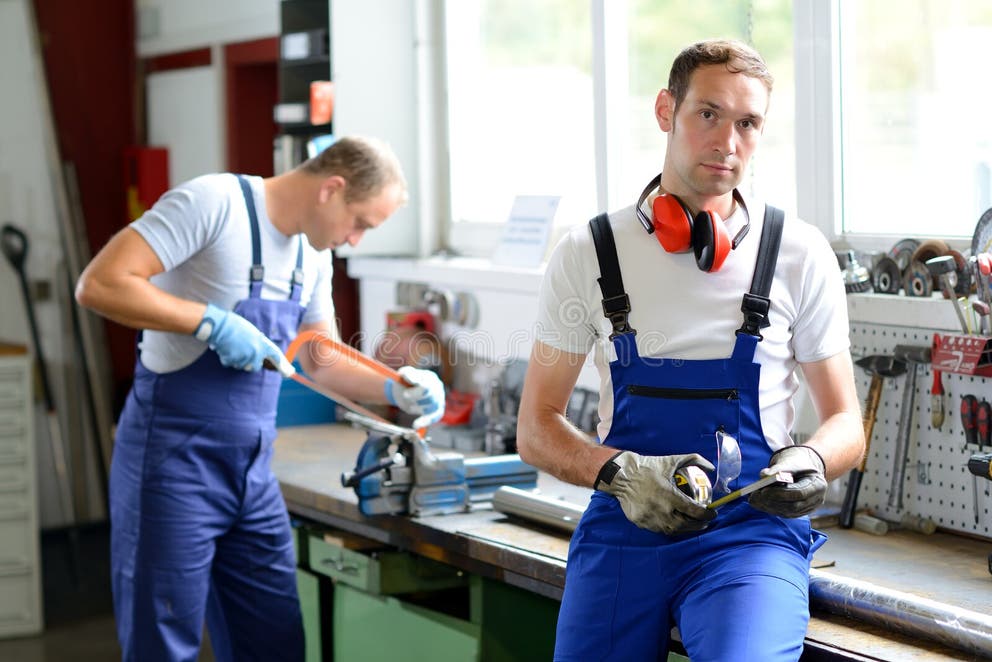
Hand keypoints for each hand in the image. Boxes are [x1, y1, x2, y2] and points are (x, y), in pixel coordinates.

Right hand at [195, 303, 293, 375]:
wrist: (221, 325)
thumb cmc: (236, 326)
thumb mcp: (253, 333)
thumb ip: (259, 344)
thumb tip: (262, 353)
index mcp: (263, 344)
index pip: (276, 356)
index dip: (282, 364)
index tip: (289, 372)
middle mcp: (256, 353)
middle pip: (256, 366)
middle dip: (250, 362)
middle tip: (242, 350)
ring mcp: (244, 358)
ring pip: (242, 366)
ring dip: (238, 360)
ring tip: (233, 346)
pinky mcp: (233, 361)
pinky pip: (230, 364)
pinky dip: (227, 358)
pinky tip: (226, 348)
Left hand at [384, 366, 444, 427]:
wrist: (405, 393)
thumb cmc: (404, 383)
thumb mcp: (402, 376)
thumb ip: (405, 373)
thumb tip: (404, 373)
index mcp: (429, 377)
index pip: (425, 384)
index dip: (415, 389)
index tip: (405, 393)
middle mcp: (437, 387)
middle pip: (430, 396)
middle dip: (417, 397)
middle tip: (405, 396)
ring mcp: (438, 399)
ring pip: (432, 407)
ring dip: (419, 408)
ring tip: (410, 406)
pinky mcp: (437, 410)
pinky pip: (435, 417)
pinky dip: (426, 421)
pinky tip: (416, 425)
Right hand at [595, 451, 715, 534]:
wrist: (622, 475)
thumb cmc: (647, 467)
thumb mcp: (670, 460)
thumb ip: (693, 460)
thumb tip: (711, 467)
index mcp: (669, 494)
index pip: (694, 510)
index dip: (707, 514)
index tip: (712, 513)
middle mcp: (661, 509)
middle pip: (686, 524)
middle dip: (698, 524)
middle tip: (704, 521)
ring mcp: (650, 518)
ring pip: (673, 530)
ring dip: (685, 528)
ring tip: (691, 523)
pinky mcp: (641, 522)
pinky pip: (659, 529)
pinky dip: (669, 527)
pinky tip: (674, 522)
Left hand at [748, 445, 826, 516]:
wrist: (804, 467)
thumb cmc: (798, 462)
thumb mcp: (790, 461)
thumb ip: (778, 468)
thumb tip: (764, 475)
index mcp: (818, 484)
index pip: (799, 493)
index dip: (780, 493)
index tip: (763, 490)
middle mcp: (816, 499)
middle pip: (793, 506)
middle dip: (772, 501)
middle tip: (755, 495)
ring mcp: (808, 507)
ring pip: (788, 512)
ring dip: (769, 506)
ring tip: (754, 498)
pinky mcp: (799, 511)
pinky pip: (784, 513)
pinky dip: (770, 508)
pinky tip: (759, 502)